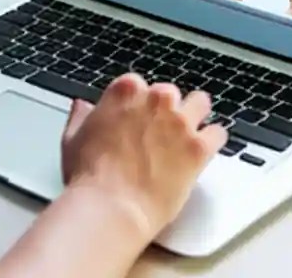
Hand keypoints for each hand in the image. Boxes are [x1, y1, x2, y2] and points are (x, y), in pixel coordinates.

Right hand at [60, 75, 226, 239]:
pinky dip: (212, 140)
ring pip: (200, 103)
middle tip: (158, 132)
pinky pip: (218, 133)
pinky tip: (203, 151)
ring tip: (187, 134)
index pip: (139, 84)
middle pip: (170, 94)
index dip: (138, 103)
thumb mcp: (72, 139)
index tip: (136, 118)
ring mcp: (180, 123)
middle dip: (165, 110)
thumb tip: (82, 107)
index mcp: (126, 92)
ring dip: (195, 115)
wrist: (110, 207)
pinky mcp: (199, 148)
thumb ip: (81, 117)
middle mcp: (156, 100)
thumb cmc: (89, 177)